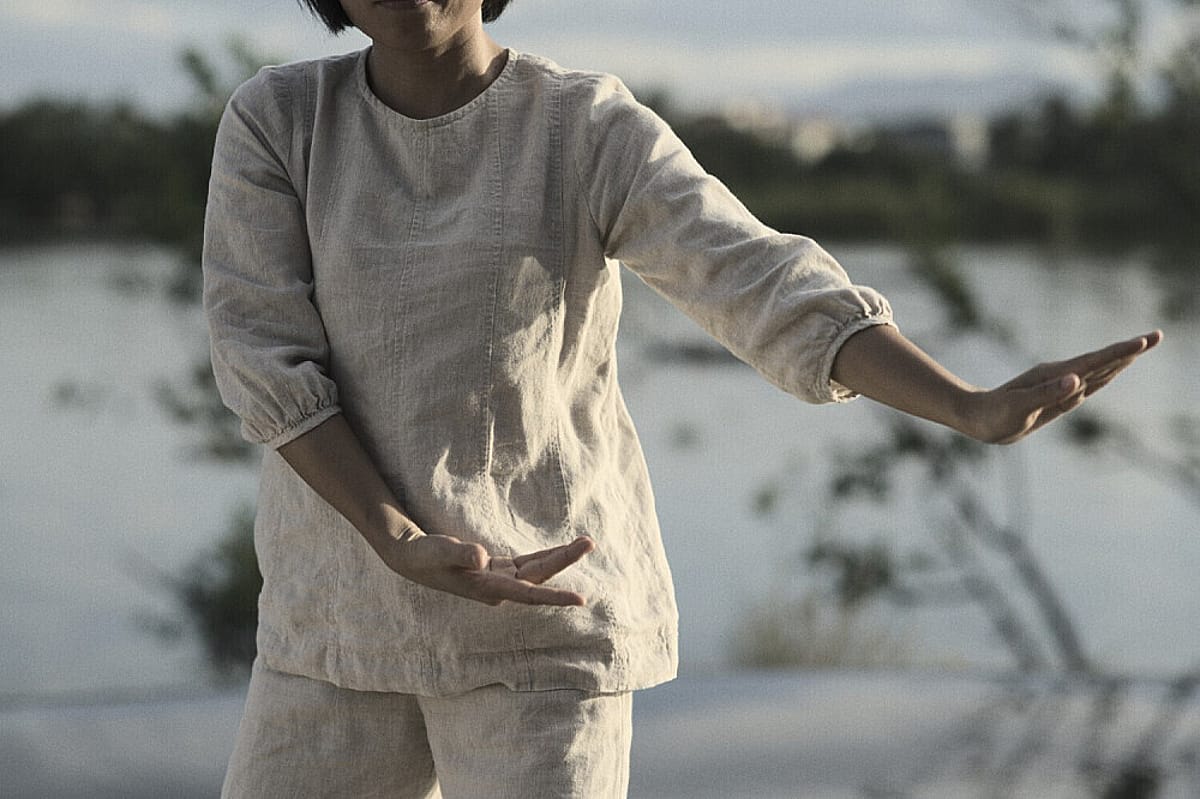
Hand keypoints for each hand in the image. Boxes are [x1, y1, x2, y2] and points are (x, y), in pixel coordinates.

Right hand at [378, 534, 595, 606]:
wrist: (410, 558)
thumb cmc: (424, 554)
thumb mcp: (439, 550)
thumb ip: (461, 552)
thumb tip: (483, 557)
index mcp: (487, 587)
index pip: (529, 593)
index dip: (555, 596)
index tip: (580, 599)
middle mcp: (498, 588)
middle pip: (540, 576)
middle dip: (565, 560)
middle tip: (589, 542)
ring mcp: (499, 580)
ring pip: (537, 570)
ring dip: (560, 557)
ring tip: (585, 543)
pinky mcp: (497, 570)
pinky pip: (529, 565)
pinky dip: (546, 556)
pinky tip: (562, 550)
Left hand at [956, 330, 1162, 443]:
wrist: (977, 419)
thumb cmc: (995, 414)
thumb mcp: (1020, 406)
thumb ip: (1048, 393)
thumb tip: (1078, 379)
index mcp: (1054, 376)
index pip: (1095, 362)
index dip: (1121, 353)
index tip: (1144, 341)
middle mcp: (1059, 377)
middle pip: (1102, 362)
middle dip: (1129, 351)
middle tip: (1156, 337)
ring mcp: (1057, 386)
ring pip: (1096, 372)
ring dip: (1119, 361)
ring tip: (1140, 349)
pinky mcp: (1055, 396)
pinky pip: (1085, 386)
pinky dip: (1102, 377)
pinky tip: (1111, 372)